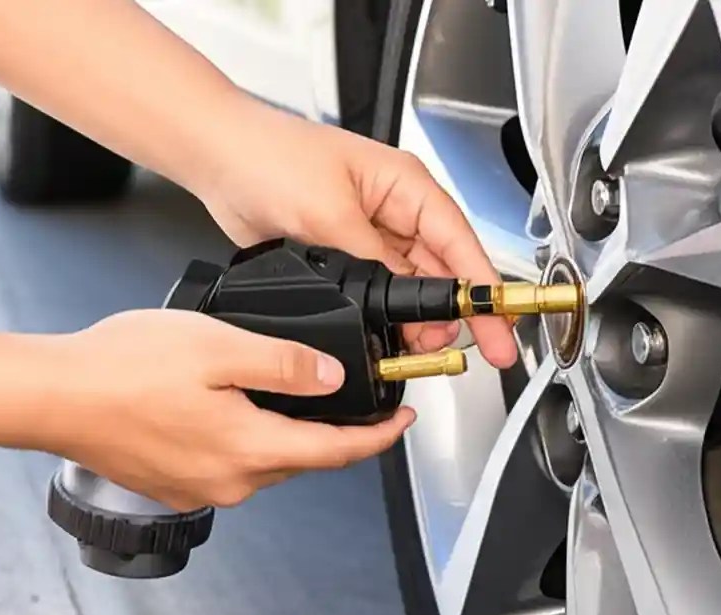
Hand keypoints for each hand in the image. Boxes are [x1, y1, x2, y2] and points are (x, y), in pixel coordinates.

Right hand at [43, 309, 414, 509]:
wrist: (50, 396)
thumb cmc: (121, 369)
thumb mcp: (219, 347)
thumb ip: (284, 365)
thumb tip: (331, 378)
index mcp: (250, 449)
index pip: (337, 451)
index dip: (379, 436)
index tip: (403, 420)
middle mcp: (229, 481)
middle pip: (303, 457)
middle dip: (335, 431)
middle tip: (353, 397)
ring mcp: (199, 488)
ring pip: (265, 460)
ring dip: (286, 432)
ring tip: (288, 392)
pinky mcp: (172, 484)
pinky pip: (228, 464)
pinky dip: (245, 438)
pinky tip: (231, 406)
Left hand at [198, 101, 517, 368]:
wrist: (219, 158)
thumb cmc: (271, 158)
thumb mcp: (328, 215)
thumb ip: (371, 262)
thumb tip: (399, 302)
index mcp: (406, 186)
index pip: (461, 243)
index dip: (484, 289)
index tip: (501, 324)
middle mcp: (395, 210)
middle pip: (443, 271)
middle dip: (453, 314)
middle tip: (467, 351)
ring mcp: (371, 234)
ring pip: (412, 287)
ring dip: (418, 320)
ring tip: (422, 351)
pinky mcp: (345, 254)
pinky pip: (379, 292)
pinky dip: (387, 317)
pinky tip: (389, 337)